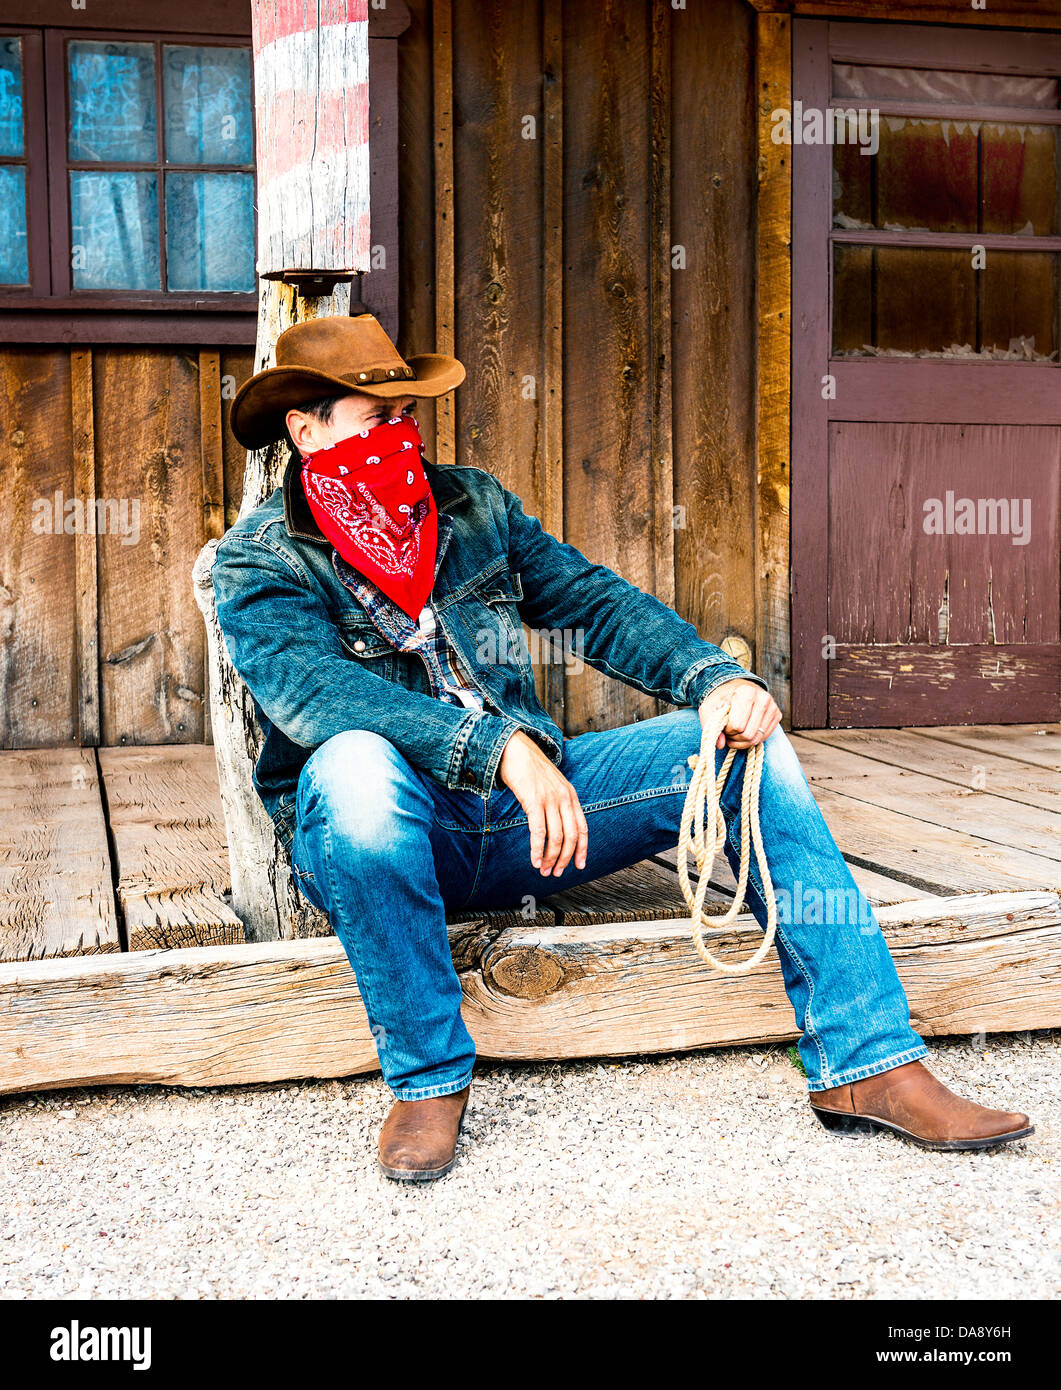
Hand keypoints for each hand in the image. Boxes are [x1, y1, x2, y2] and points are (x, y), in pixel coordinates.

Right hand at [497, 730, 588, 876]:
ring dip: (551, 858)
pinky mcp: (534, 801)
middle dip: (565, 859)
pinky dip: (537, 849)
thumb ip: (557, 803)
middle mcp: (564, 798)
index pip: (582, 829)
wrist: (515, 749)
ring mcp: (550, 799)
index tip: (579, 866)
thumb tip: (556, 826)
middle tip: (556, 873)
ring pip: (556, 838)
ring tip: (544, 871)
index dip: (582, 849)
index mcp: (571, 796)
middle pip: (571, 837)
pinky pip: (538, 831)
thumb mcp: (552, 785)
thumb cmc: (530, 769)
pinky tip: (534, 861)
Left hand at [699, 678, 781, 750]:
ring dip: (742, 741)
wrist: (736, 689)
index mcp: (746, 692)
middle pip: (748, 734)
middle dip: (735, 737)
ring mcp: (772, 706)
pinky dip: (752, 740)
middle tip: (729, 731)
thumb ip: (710, 725)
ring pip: (757, 738)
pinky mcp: (777, 715)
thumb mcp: (709, 708)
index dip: (727, 730)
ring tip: (735, 732)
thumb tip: (720, 744)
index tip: (724, 723)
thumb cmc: (722, 699)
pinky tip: (745, 732)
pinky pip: (765, 737)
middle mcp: (763, 698)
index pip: (737, 725)